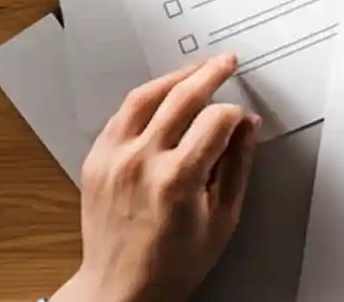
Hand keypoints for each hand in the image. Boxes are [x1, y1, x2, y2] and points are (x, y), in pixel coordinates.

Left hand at [52, 54, 259, 301]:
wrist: (121, 288)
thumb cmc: (173, 263)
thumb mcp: (222, 219)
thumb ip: (237, 166)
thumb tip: (247, 127)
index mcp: (177, 179)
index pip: (216, 119)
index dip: (235, 113)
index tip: (241, 118)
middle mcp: (142, 162)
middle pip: (181, 96)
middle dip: (210, 73)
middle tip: (226, 63)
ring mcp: (114, 158)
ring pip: (145, 95)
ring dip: (174, 77)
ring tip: (195, 70)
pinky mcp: (96, 160)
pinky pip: (121, 114)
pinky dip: (144, 98)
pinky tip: (160, 95)